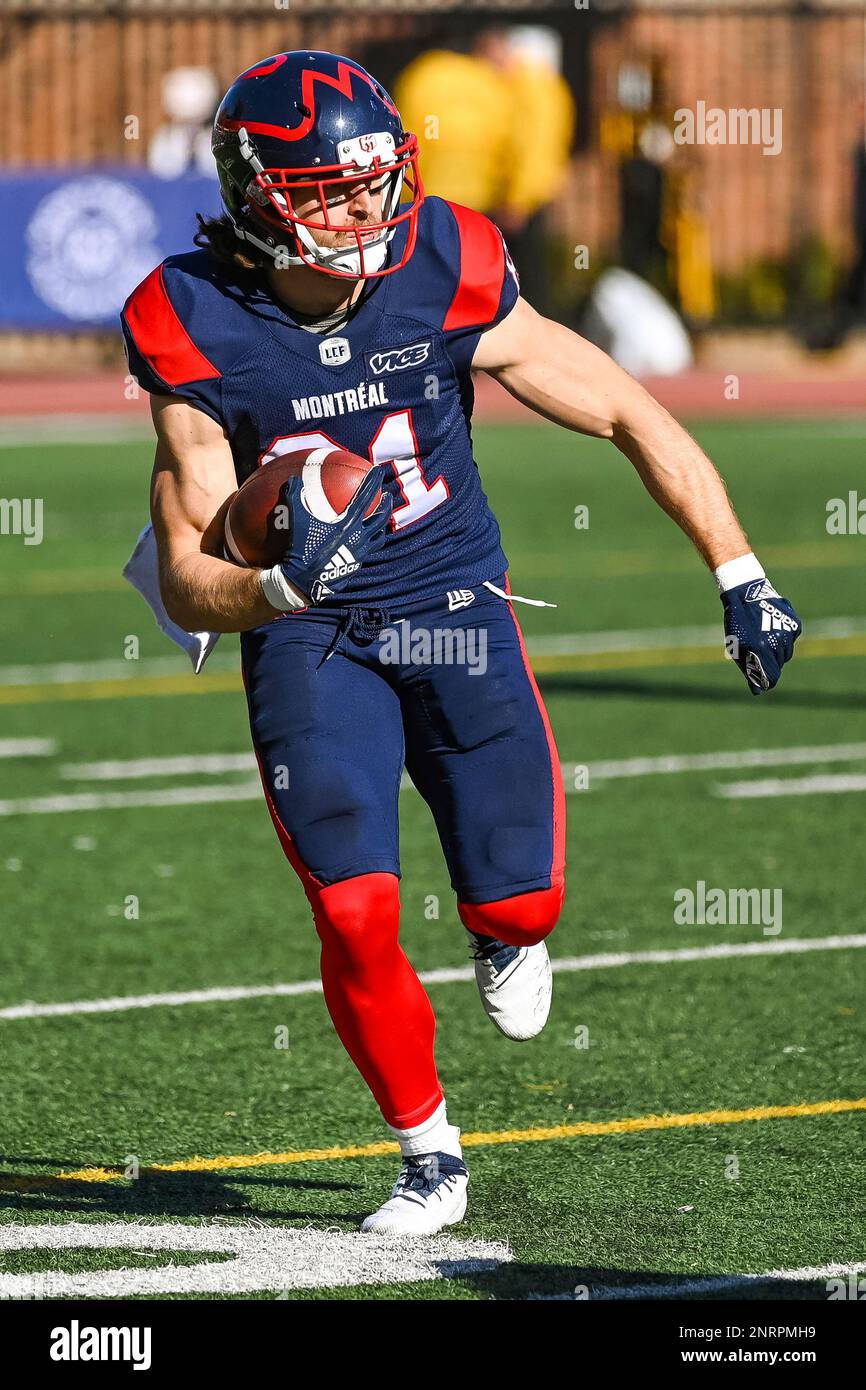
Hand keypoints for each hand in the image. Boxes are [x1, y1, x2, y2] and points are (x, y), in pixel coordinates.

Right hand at [261, 468, 390, 610]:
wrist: (304, 581)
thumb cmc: (301, 548)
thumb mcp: (296, 520)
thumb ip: (294, 497)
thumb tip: (292, 479)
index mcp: (349, 524)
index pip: (366, 497)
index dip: (373, 481)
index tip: (378, 471)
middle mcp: (359, 537)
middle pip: (380, 518)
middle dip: (385, 504)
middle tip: (387, 496)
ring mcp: (360, 553)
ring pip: (378, 537)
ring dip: (381, 526)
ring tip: (380, 520)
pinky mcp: (356, 566)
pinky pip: (367, 551)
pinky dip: (369, 543)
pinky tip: (363, 542)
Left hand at [722, 578, 800, 694]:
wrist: (746, 593)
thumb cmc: (738, 622)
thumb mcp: (737, 646)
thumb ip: (748, 667)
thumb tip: (757, 689)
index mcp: (760, 648)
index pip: (771, 675)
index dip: (767, 682)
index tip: (763, 685)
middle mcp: (777, 641)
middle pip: (779, 665)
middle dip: (770, 665)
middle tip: (760, 657)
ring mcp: (787, 632)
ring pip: (786, 654)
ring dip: (777, 652)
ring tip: (764, 640)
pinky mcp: (794, 624)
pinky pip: (791, 640)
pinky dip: (783, 639)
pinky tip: (772, 629)